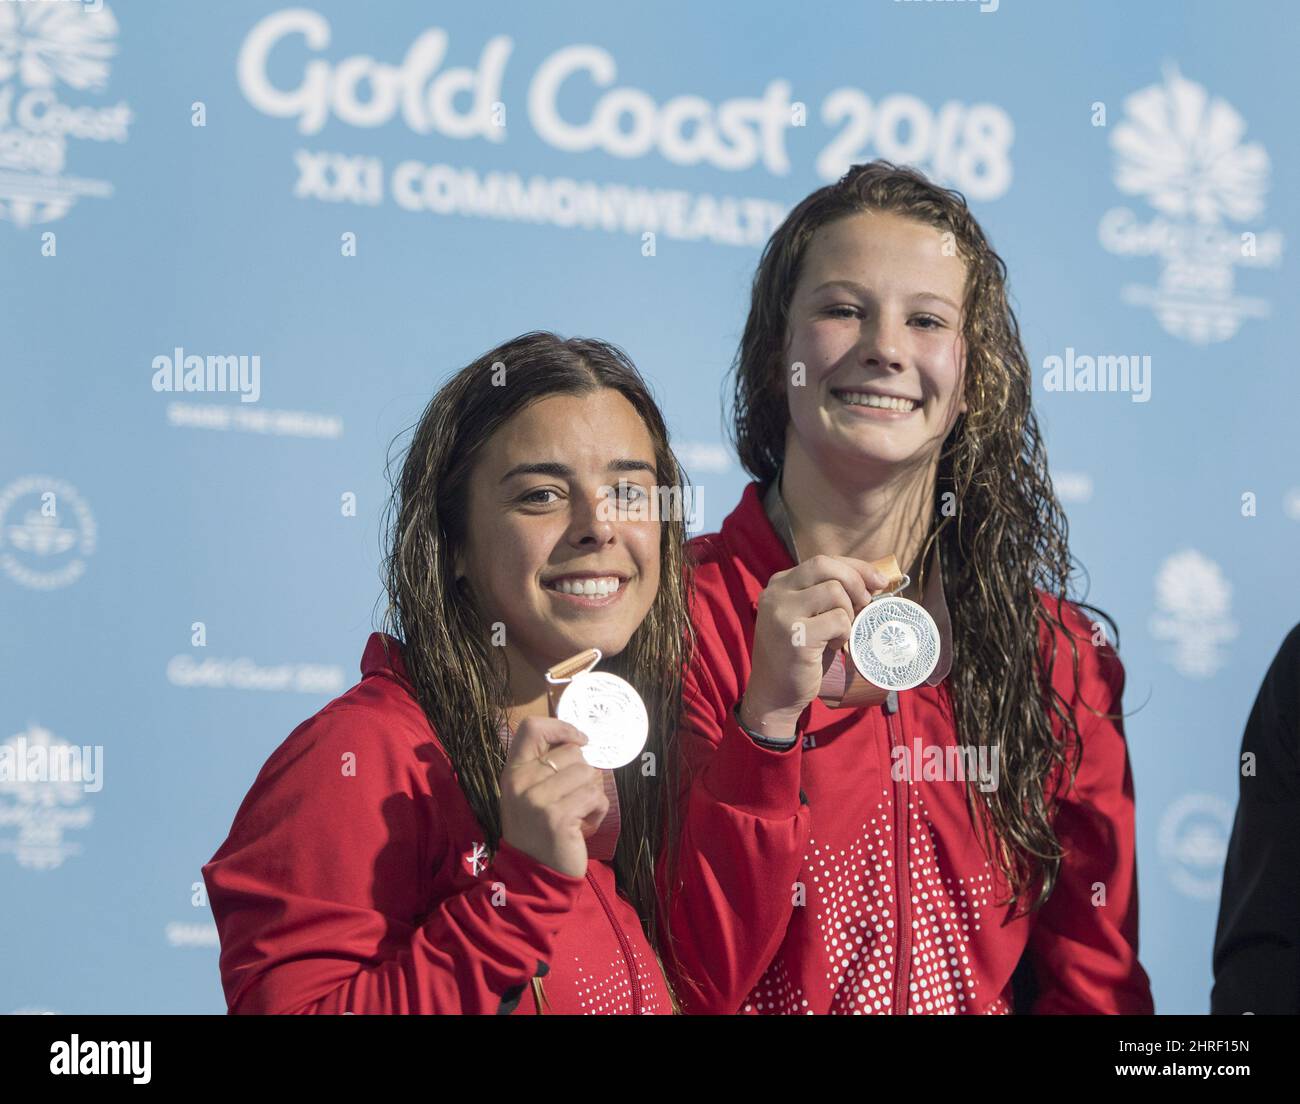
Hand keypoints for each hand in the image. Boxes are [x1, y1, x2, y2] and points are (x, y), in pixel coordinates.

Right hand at [499, 716, 608, 877]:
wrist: (533, 878)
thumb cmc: (538, 832)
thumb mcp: (530, 795)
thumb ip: (546, 767)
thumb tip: (581, 741)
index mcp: (513, 772)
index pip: (531, 727)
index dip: (561, 727)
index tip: (579, 741)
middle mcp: (521, 781)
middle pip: (572, 751)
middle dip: (583, 773)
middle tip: (574, 799)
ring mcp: (538, 799)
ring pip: (587, 772)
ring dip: (592, 794)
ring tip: (577, 814)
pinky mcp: (558, 816)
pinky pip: (595, 796)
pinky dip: (598, 811)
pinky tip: (583, 827)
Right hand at [739, 556, 892, 739]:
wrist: (774, 694)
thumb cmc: (798, 654)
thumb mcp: (807, 615)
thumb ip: (827, 595)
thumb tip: (872, 581)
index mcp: (780, 584)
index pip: (822, 560)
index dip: (855, 567)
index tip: (878, 581)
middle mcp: (776, 593)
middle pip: (825, 565)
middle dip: (855, 580)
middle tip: (866, 603)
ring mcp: (783, 613)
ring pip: (834, 591)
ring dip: (849, 612)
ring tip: (841, 632)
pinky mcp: (796, 635)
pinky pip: (838, 620)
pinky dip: (845, 633)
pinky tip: (834, 646)